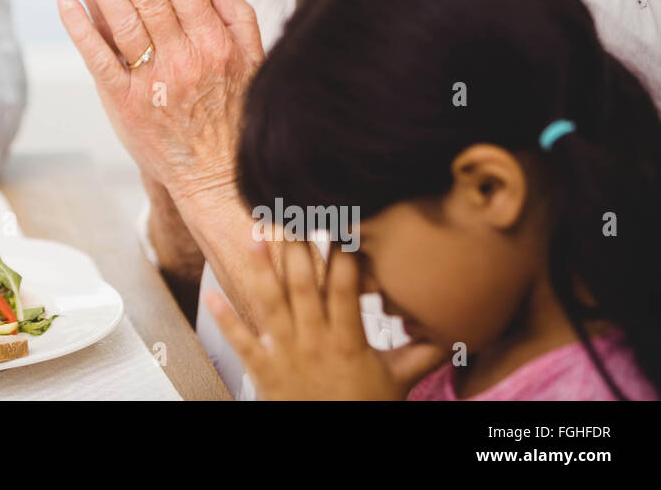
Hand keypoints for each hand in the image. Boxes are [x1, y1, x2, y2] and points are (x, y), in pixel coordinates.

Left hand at [56, 0, 264, 203]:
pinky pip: (99, 60)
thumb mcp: (252, 60)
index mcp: (214, 40)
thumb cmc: (237, 114)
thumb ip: (236, 13)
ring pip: (120, 19)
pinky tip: (65, 1)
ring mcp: (153, 81)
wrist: (221, 178)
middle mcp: (184, 56)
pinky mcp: (127, 105)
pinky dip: (81, 29)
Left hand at [205, 238, 447, 398]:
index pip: (345, 290)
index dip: (342, 257)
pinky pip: (242, 343)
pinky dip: (225, 320)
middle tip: (289, 214)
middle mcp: (315, 342)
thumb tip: (452, 333)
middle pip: (303, 288)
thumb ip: (420, 354)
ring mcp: (287, 355)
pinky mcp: (264, 370)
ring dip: (260, 271)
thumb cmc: (365, 410)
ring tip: (254, 236)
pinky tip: (211, 295)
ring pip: (271, 306)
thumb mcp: (397, 382)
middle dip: (296, 249)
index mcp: (348, 341)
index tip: (339, 224)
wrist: (337, 448)